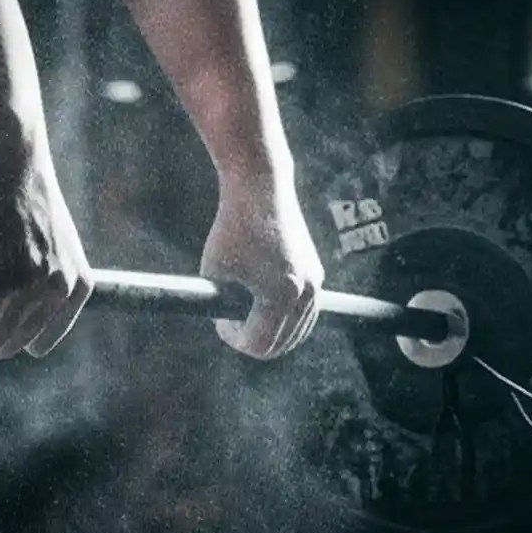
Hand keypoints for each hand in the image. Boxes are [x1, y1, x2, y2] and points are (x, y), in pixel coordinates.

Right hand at [0, 115, 93, 358]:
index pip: (40, 343)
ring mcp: (27, 283)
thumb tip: (11, 316)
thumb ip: (43, 274)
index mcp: (77, 284)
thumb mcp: (47, 240)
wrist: (5, 150)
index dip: (9, 337)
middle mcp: (58, 287)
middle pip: (10, 345)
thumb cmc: (17, 190)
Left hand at [201, 178, 324, 359]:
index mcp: (279, 295)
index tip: (219, 322)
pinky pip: (305, 313)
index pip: (258, 343)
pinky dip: (286, 317)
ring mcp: (316, 284)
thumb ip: (219, 305)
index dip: (233, 339)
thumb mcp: (213, 272)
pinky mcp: (318, 274)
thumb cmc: (232, 228)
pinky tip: (264, 306)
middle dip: (254, 340)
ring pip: (297, 332)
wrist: (262, 188)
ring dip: (272, 331)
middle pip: (281, 344)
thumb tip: (227, 328)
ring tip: (245, 311)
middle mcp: (305, 293)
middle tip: (230, 322)